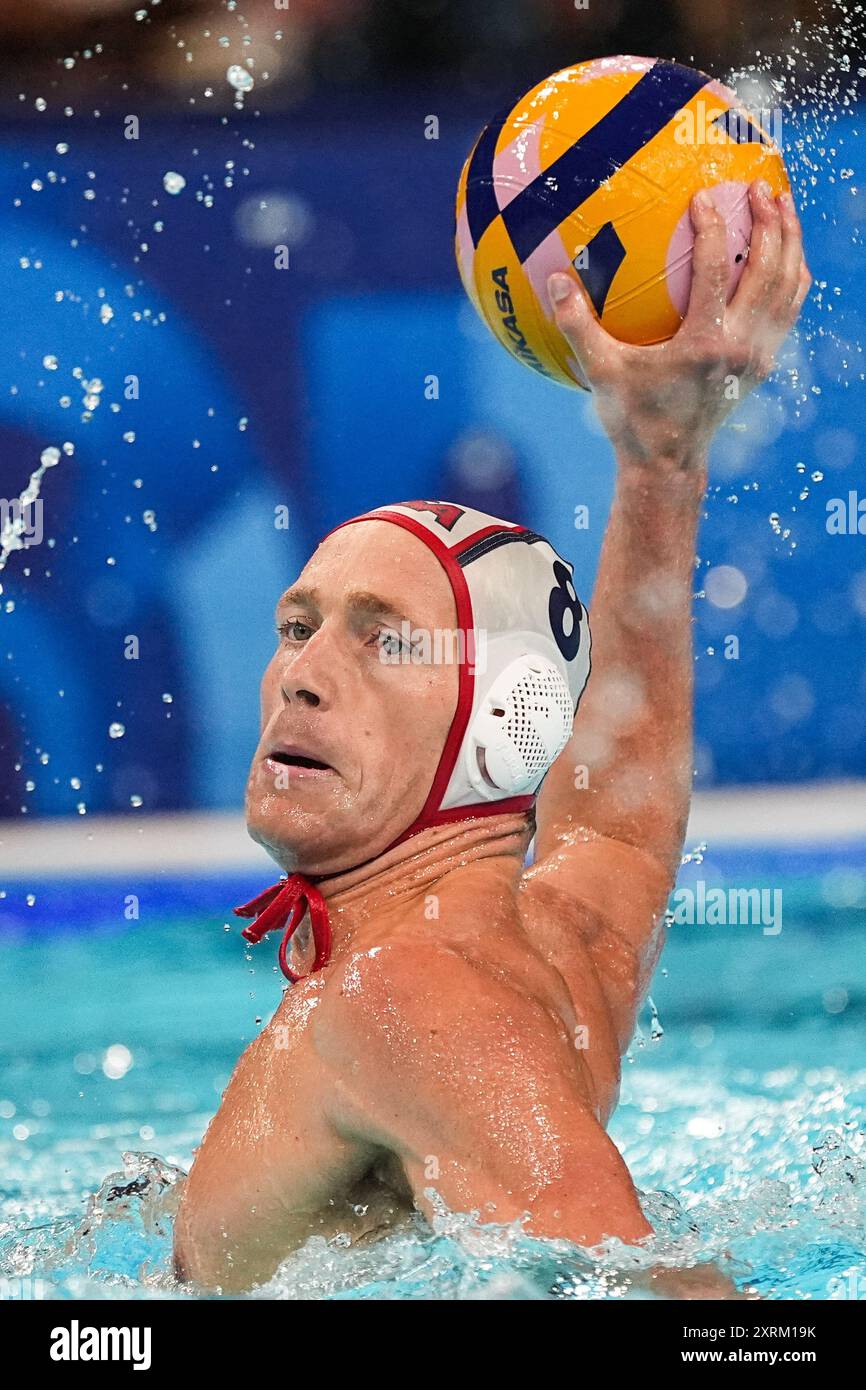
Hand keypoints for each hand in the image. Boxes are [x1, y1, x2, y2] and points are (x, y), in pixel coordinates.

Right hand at [547, 180, 811, 469]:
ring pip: (788, 289)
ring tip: (784, 205)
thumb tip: (553, 281)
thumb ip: (577, 326)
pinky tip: (784, 253)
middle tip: (760, 187)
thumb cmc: (632, 420)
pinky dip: (791, 277)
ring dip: (789, 243)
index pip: (717, 271)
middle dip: (770, 223)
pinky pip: (787, 311)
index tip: (704, 197)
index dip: (713, 228)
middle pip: (769, 271)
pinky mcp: (761, 365)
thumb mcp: (601, 373)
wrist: (668, 466)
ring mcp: (756, 357)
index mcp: (703, 344)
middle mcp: (739, 347)